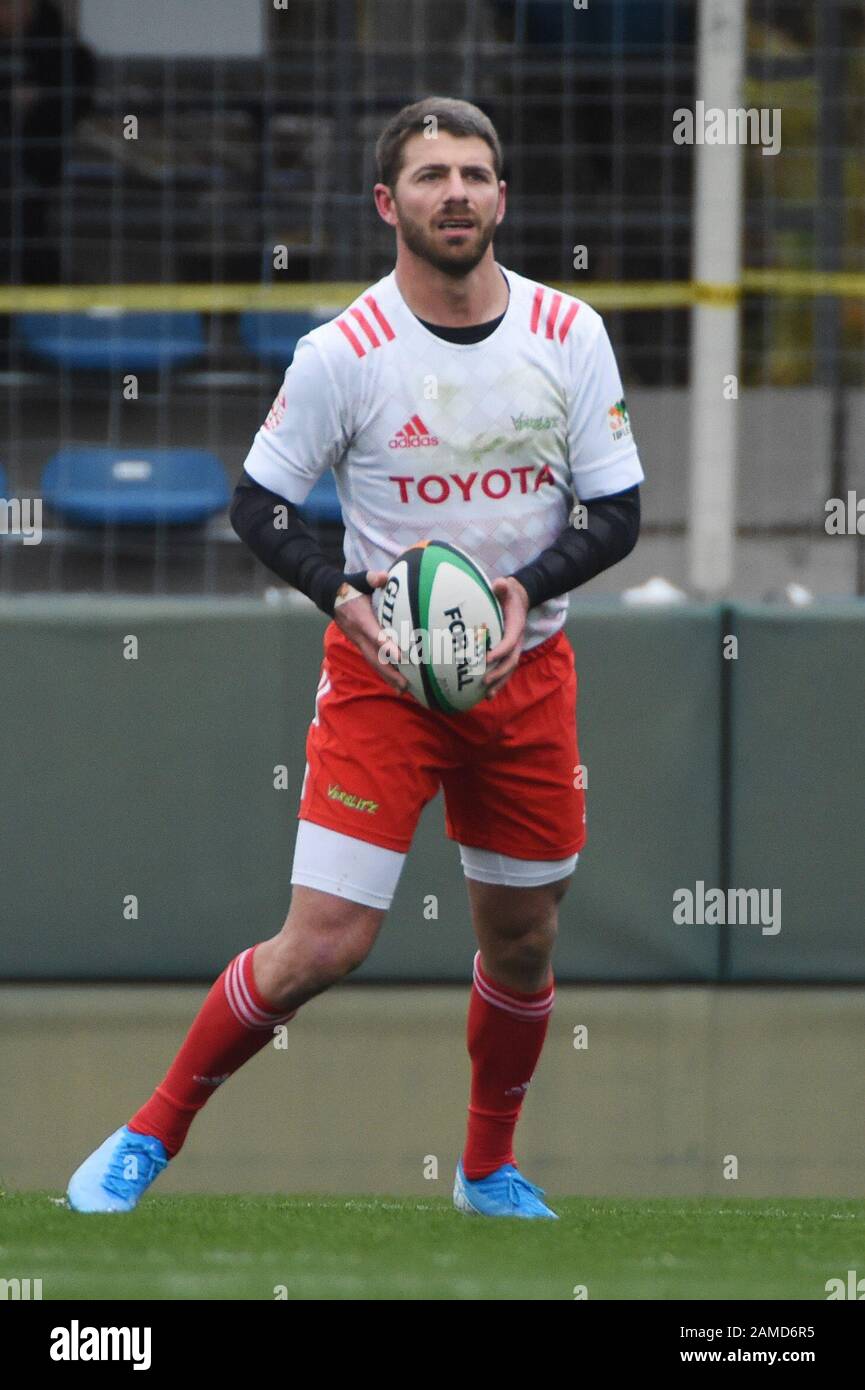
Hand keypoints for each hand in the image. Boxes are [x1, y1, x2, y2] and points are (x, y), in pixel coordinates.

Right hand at [332, 571, 410, 695]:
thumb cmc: (350, 588)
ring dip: (387, 677)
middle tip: (405, 683)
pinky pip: (373, 661)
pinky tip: (395, 683)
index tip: (399, 655)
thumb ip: (372, 578)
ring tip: (403, 689)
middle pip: (374, 656)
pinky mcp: (360, 645)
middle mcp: (358, 634)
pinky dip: (384, 672)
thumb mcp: (359, 579)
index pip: (374, 634)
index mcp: (360, 619)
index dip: (386, 645)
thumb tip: (385, 576)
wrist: (330, 596)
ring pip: (373, 662)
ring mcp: (358, 642)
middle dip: (389, 671)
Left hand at [482, 577, 529, 698]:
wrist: (519, 600)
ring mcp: (513, 649)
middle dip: (499, 673)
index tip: (488, 658)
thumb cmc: (508, 594)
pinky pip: (504, 670)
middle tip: (484, 681)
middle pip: (511, 661)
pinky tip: (485, 694)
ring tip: (487, 695)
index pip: (510, 641)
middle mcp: (517, 641)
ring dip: (499, 683)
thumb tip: (499, 583)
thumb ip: (503, 587)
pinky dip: (497, 682)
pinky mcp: (507, 653)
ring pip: (509, 669)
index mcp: (516, 626)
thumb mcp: (507, 587)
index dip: (501, 650)